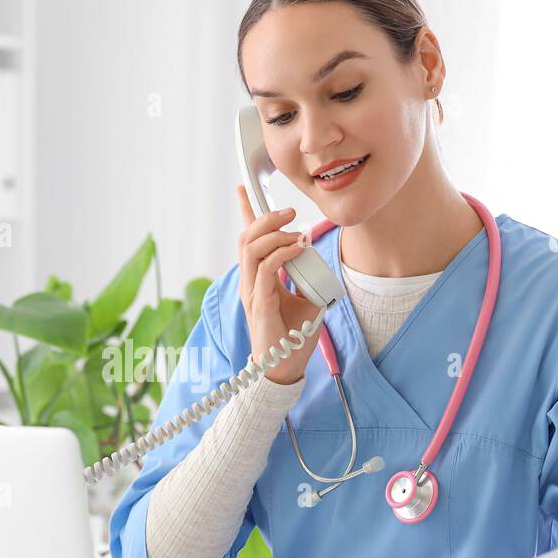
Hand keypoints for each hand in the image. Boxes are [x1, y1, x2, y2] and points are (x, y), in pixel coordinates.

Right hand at [235, 185, 322, 384]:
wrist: (284, 368)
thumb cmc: (292, 337)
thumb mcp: (305, 299)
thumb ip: (305, 277)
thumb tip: (313, 257)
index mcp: (256, 279)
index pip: (247, 240)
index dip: (245, 213)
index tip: (243, 189)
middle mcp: (248, 282)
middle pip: (246, 238)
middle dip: (266, 217)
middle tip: (291, 212)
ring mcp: (251, 292)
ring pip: (251, 249)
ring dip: (274, 233)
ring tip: (296, 232)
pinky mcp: (259, 304)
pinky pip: (265, 269)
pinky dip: (282, 254)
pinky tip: (297, 249)